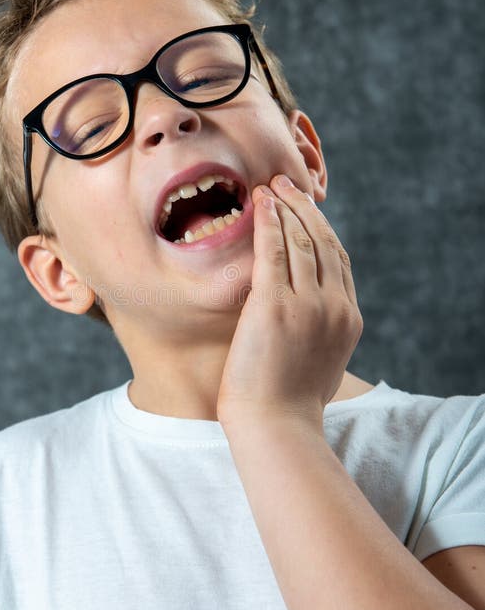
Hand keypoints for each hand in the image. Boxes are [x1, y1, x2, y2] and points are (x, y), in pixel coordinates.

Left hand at [217, 175, 362, 424]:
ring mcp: (307, 305)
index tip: (306, 210)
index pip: (339, 260)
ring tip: (271, 186)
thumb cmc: (290, 403)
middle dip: (304, 208)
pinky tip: (260, 203)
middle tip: (287, 183)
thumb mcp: (321, 363)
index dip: (322, 229)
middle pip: (323, 243)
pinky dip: (268, 222)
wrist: (277, 426)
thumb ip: (322, 333)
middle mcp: (334, 306)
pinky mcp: (275, 306)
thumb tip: (310, 319)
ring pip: (300, 241)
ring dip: (285, 207)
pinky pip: (273, 252)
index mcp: (349, 318)